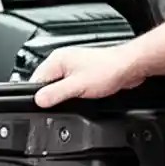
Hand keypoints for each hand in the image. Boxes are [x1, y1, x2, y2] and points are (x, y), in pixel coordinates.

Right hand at [28, 45, 144, 107]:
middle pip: (46, 83)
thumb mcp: (77, 86)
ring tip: (76, 97)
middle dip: (52, 96)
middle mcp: (63, 61)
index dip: (38, 95)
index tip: (44, 105)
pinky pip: (69, 85)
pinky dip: (73, 92)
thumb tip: (38, 100)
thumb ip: (55, 94)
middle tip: (64, 102)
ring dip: (64, 94)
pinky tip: (81, 96)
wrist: (129, 67)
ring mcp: (72, 66)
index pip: (36, 79)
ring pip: (58, 85)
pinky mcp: (81, 73)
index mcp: (57, 60)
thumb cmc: (108, 70)